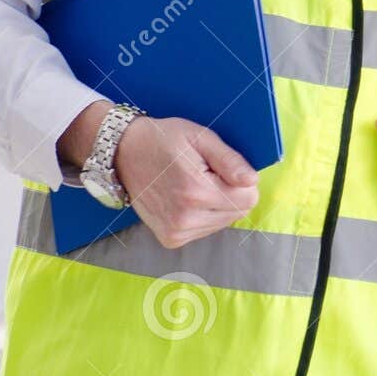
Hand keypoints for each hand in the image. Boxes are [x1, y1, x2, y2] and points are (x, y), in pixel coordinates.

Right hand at [108, 113, 261, 249]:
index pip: (248, 198)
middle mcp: (185, 218)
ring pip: (223, 222)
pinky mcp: (170, 239)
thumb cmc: (164, 140)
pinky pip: (206, 229)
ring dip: (217, 204)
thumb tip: (252, 181)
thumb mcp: (200, 137)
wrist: (124, 153)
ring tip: (192, 184)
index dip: (242, 180)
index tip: (221, 167)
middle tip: (205, 173)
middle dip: (230, 192)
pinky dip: (203, 214)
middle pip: (238, 212)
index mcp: (195, 191)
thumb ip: (229, 160)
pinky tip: (186, 198)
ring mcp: (176, 232)